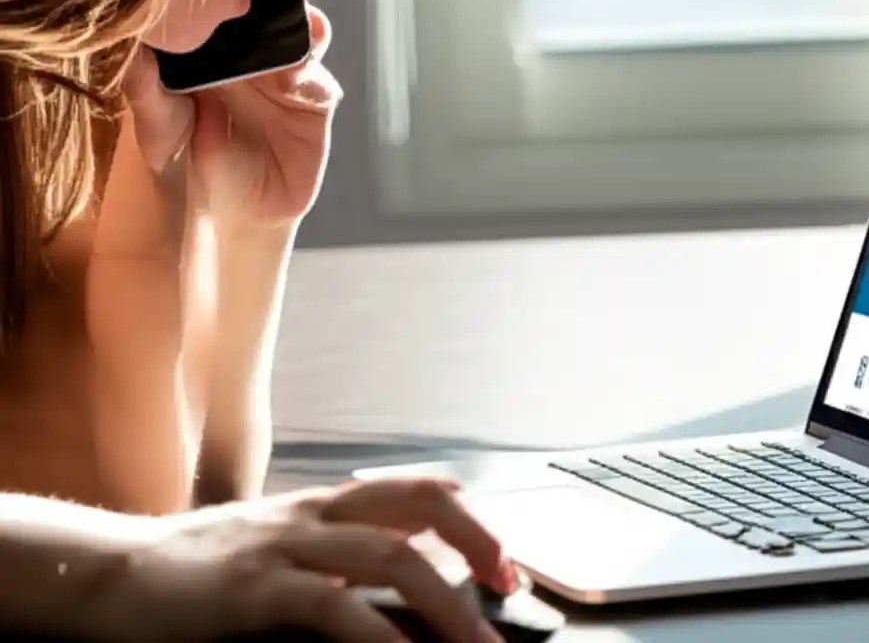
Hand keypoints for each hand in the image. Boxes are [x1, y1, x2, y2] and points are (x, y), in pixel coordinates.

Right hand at [104, 478, 517, 642]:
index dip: (470, 517)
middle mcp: (313, 515)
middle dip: (478, 541)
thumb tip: (401, 578)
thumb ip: (335, 554)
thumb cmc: (199, 570)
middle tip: (511, 584)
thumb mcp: (279, 548)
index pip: (415, 488)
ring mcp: (284, 547)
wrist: (110, 573)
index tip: (503, 560)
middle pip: (419, 509)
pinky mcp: (253, 589)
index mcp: (323, 505)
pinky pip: (332, 607)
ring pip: (390, 556)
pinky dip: (379, 635)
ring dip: (446, 603)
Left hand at [123, 0, 340, 234]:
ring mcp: (288, 79)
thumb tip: (133, 53)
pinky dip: (310, 73)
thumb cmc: (187, 166)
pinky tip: (296, 76)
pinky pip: (319, 81)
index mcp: (217, 51)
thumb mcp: (158, 130)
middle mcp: (255, 58)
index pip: (234, 9)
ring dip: (307, 26)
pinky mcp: (313, 107)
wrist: (227, 216)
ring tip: (301, 27)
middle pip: (280, 11)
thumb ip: (147, 92)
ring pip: (306, 37)